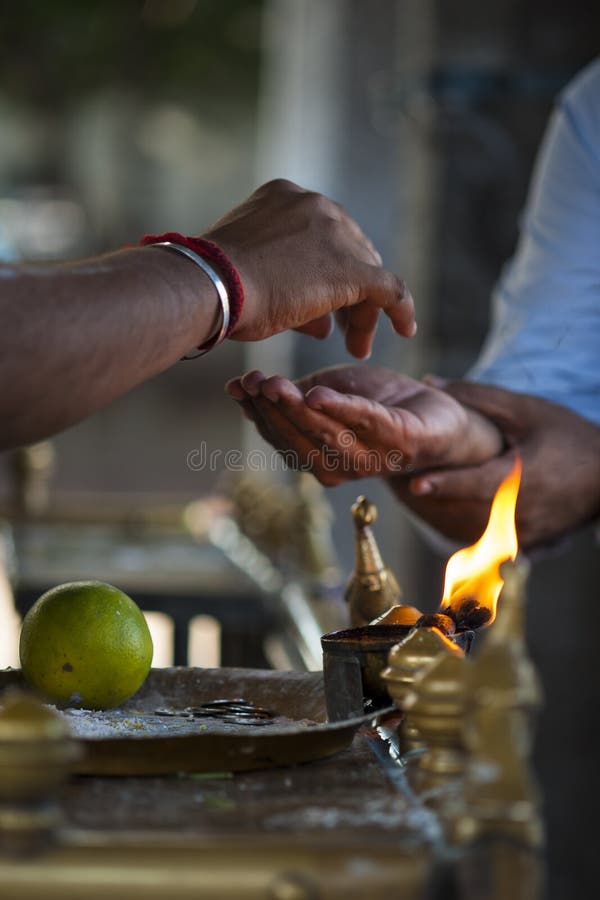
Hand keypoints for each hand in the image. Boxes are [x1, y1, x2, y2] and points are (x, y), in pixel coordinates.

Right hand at [202, 179, 414, 358]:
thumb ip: (287, 285)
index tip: (319, 306)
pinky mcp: (352, 268)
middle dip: (347, 294)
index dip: (325, 272)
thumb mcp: (251, 273)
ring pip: (366, 274)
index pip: (323, 236)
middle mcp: (316, 206)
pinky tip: (406, 329)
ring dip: (362, 311)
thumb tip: (319, 323)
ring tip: (356, 345)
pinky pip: (390, 289)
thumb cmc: (215, 286)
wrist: (210, 286)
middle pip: (348, 252)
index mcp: (286, 198)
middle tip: (341, 332)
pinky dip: (400, 310)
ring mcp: (336, 233)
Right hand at [225, 365, 501, 485]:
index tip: (238, 387)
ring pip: (327, 434)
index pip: (281, 440)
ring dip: (298, 411)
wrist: (438, 412)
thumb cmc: (379, 404)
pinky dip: (342, 409)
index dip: (258, 415)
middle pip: (300, 441)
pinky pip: (367, 422)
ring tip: (276, 385)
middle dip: (273, 411)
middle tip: (255, 382)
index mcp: (320, 458)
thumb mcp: (328, 393)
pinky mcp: (401, 440)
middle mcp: (343, 467)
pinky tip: (318, 394)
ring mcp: (373, 457)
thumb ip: (292, 395)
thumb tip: (238, 387)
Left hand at [400, 381, 599, 548]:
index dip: (446, 484)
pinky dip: (452, 524)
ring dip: (434, 514)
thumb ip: (480, 398)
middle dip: (427, 499)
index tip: (415, 484)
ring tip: (401, 492)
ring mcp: (521, 535)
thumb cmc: (569, 437)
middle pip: (464, 511)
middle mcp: (521, 513)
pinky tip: (429, 507)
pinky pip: (478, 538)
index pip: (479, 485)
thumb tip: (431, 384)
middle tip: (391, 480)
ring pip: (468, 529)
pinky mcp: (520, 545)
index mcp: (525, 477)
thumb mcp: (528, 411)